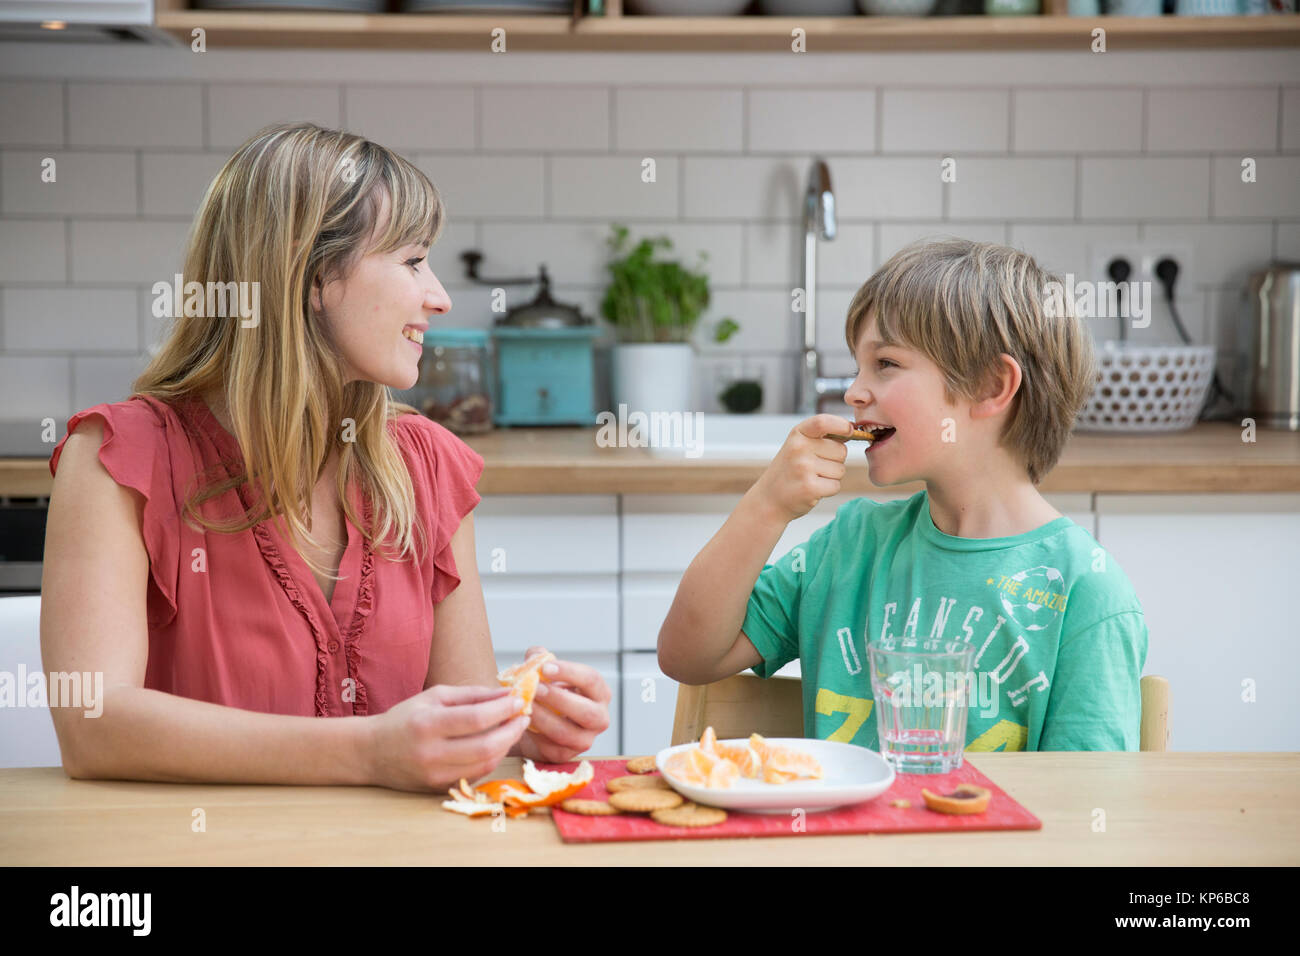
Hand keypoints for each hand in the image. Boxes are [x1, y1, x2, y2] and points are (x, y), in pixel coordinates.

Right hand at [365, 683, 529, 792]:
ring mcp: (435, 775)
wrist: (372, 752)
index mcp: (428, 724)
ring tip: (513, 728)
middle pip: (486, 746)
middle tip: (523, 716)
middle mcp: (431, 753)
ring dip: (506, 745)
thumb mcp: (435, 697)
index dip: (503, 709)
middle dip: (512, 730)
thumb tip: (507, 692)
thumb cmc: (405, 718)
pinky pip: (476, 774)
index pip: (476, 718)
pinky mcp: (439, 788)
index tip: (519, 699)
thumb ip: (472, 695)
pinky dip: (492, 758)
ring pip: (486, 763)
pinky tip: (496, 744)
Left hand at [514, 646, 611, 762]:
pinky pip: (552, 747)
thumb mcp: (546, 674)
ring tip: (526, 705)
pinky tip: (523, 722)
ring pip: (567, 732)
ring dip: (544, 718)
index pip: (591, 680)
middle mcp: (600, 718)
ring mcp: (586, 739)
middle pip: (586, 711)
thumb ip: (540, 659)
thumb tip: (536, 655)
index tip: (544, 668)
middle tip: (535, 688)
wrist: (539, 723)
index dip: (568, 672)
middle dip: (558, 698)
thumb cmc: (549, 694)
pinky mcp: (567, 755)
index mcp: (600, 693)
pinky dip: (536, 735)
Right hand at [748, 413, 851, 522]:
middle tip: (815, 466)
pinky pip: (836, 485)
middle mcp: (799, 448)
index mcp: (797, 434)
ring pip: (840, 469)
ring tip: (811, 477)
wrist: (770, 498)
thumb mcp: (798, 445)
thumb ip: (822, 436)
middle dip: (835, 460)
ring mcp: (804, 468)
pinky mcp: (810, 487)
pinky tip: (812, 488)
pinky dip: (828, 489)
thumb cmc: (790, 470)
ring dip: (831, 476)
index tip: (850, 431)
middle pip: (841, 450)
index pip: (824, 422)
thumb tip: (852, 429)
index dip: (842, 425)